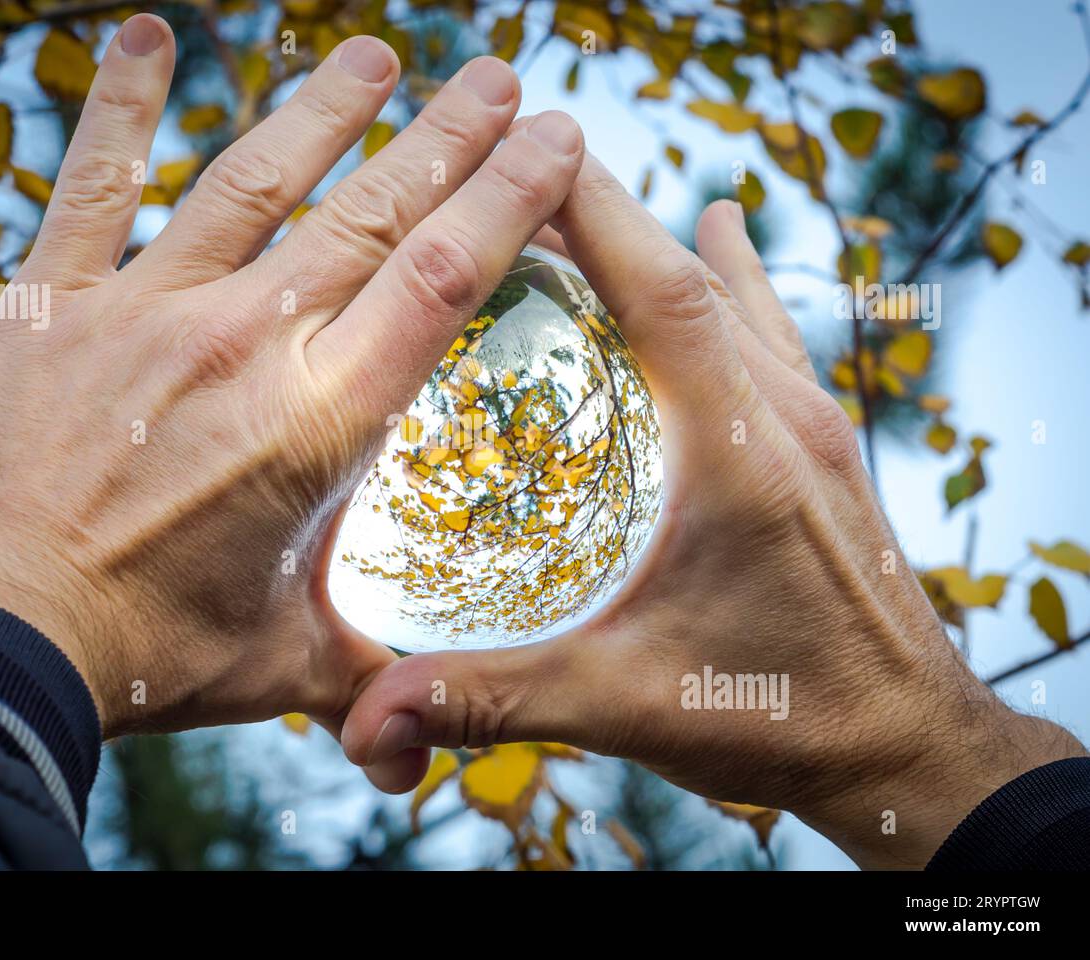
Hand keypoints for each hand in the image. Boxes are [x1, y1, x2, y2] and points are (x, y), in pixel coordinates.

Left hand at [0, 14, 584, 774]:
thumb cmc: (140, 656)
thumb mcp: (278, 665)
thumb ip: (364, 670)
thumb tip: (420, 742)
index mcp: (318, 421)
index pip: (438, 282)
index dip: (505, 199)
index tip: (550, 138)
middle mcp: (245, 341)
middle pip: (367, 213)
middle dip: (443, 137)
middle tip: (495, 77)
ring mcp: (145, 311)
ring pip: (252, 181)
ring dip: (321, 110)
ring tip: (372, 52)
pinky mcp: (53, 305)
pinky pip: (92, 185)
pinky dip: (118, 107)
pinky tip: (145, 37)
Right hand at [339, 154, 1085, 865]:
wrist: (909, 747)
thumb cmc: (784, 721)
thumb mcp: (626, 707)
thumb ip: (494, 700)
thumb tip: (368, 721)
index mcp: (741, 461)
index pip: (665, 297)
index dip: (600, 214)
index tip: (530, 152)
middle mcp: (786, 420)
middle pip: (692, 277)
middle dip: (604, 217)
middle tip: (514, 182)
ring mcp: (814, 426)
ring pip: (733, 297)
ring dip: (658, 241)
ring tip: (583, 200)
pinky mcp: (824, 445)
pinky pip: (768, 332)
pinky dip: (729, 279)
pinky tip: (718, 232)